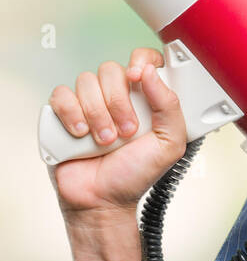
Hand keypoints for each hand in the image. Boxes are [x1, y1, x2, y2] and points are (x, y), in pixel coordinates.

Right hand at [46, 48, 188, 226]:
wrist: (102, 200)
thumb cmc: (136, 173)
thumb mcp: (170, 143)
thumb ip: (169, 106)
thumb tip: (151, 72)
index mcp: (145, 99)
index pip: (143, 60)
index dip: (140, 61)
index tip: (138, 77)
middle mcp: (117, 96)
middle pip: (111, 70)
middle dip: (118, 102)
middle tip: (126, 130)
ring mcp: (89, 103)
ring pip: (86, 82)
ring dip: (97, 114)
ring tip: (105, 141)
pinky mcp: (63, 114)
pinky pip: (61, 95)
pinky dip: (71, 115)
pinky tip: (81, 135)